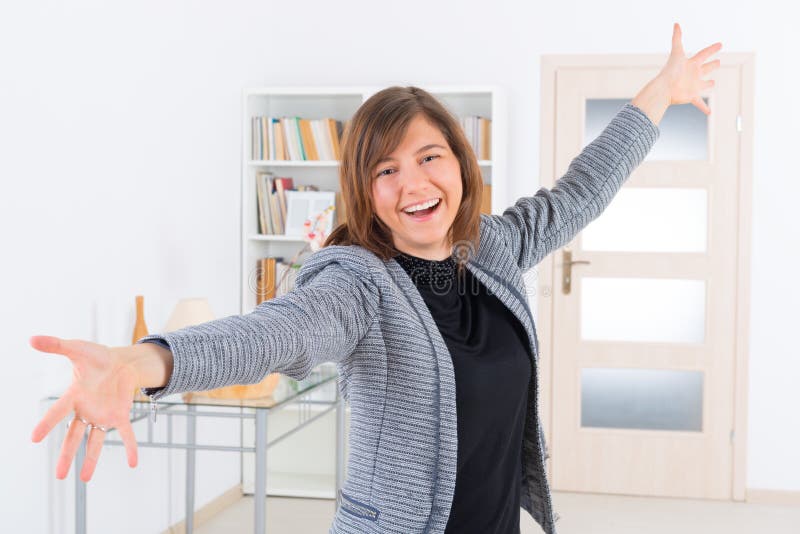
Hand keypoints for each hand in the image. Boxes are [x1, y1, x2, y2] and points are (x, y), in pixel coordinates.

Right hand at [30, 336, 139, 481]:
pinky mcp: (120, 415)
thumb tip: (32, 338)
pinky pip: (126, 434)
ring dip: (91, 459)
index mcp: (75, 396)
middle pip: (74, 435)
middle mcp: (86, 410)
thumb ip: (56, 345)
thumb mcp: (77, 348)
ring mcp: (103, 415)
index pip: (58, 412)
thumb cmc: (96, 357)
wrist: (121, 361)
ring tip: (84, 479)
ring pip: (95, 440)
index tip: (34, 437)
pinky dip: (130, 448)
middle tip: (59, 475)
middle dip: (66, 455)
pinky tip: (133, 463)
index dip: (47, 423)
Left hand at [658, 22, 721, 114]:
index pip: (704, 54)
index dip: (712, 49)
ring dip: (708, 84)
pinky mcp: (691, 96)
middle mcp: (693, 74)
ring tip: (712, 83)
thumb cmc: (670, 71)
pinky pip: (699, 103)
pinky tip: (710, 112)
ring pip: (703, 84)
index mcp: (691, 63)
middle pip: (705, 68)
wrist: (664, 88)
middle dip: (712, 65)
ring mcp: (693, 85)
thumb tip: (676, 23)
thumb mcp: (676, 52)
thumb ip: (676, 37)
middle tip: (719, 62)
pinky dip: (704, 108)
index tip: (720, 44)